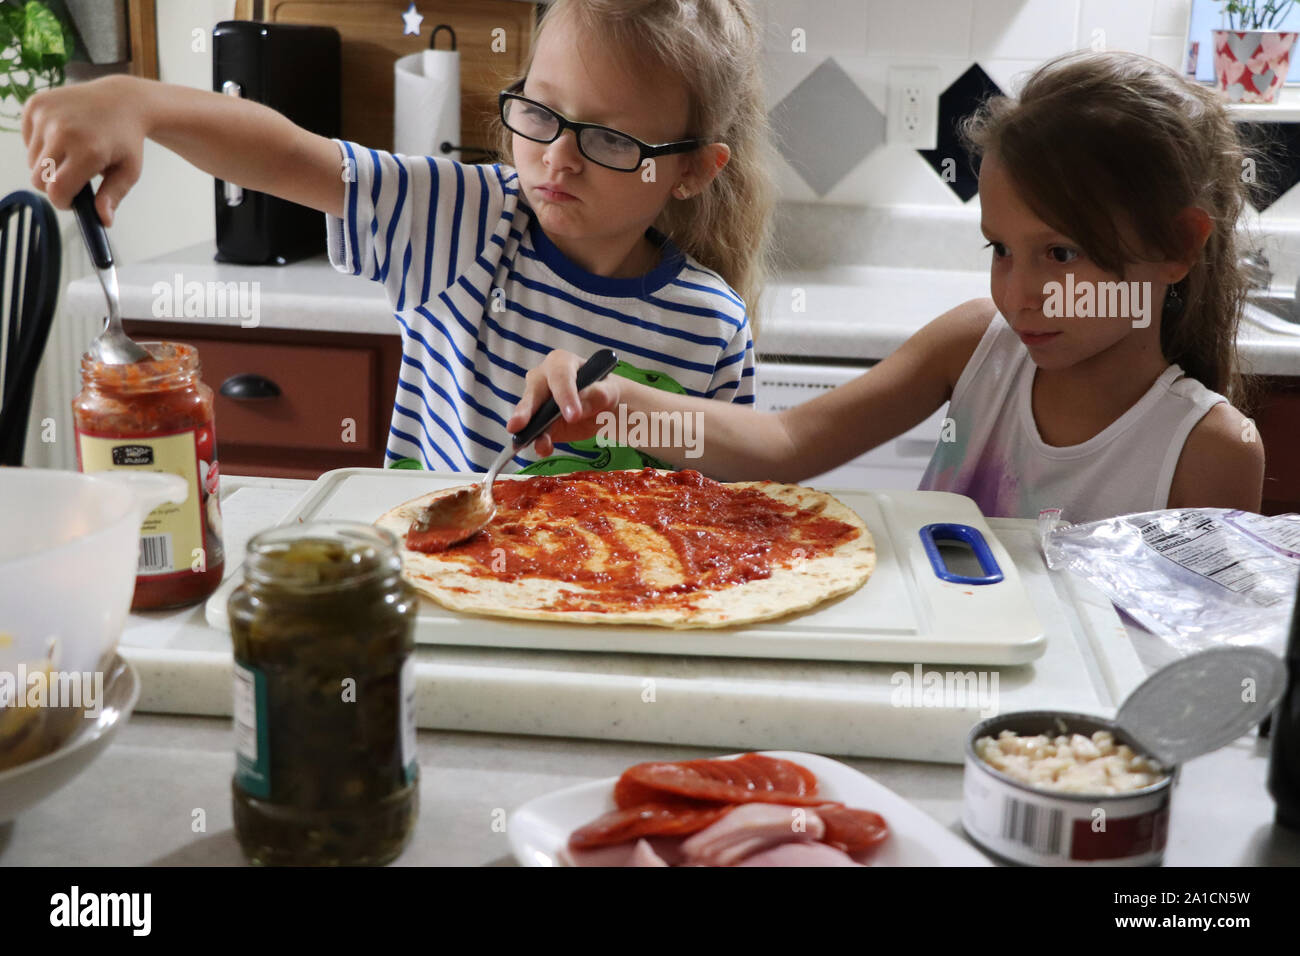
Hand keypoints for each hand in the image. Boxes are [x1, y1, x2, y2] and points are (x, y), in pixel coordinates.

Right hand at [22, 76, 147, 225]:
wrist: (121, 100)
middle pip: (38, 178)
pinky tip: (62, 137)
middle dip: (53, 185)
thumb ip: (113, 197)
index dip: (61, 202)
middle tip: (73, 178)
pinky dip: (41, 145)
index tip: (71, 202)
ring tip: (72, 154)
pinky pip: (28, 140)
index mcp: (88, 151)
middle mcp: (63, 131)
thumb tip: (104, 221)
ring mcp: (46, 115)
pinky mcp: (35, 104)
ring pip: (32, 160)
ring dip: (48, 164)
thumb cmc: (126, 140)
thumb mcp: (129, 171)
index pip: (57, 190)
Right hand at [508, 349, 620, 456]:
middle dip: (527, 410)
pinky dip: (539, 442)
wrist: (601, 408)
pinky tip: (543, 449)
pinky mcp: (539, 424)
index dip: (565, 395)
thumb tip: (580, 402)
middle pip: (534, 393)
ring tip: (532, 443)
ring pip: (530, 416)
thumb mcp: (607, 390)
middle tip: (520, 424)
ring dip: (530, 431)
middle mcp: (542, 379)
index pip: (560, 377)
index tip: (574, 415)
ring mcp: (537, 402)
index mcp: (560, 363)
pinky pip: (536, 433)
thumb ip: (596, 394)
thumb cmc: (602, 390)